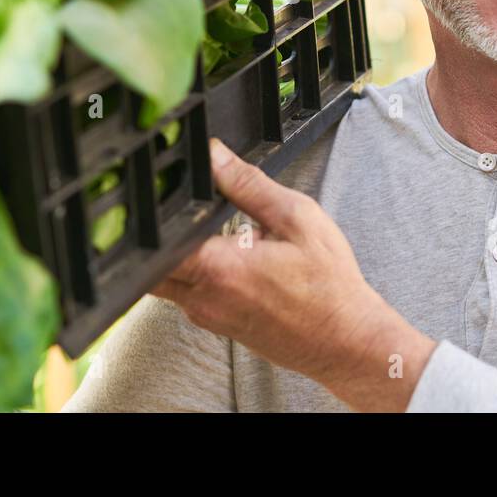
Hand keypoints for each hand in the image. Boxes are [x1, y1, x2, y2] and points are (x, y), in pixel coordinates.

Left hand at [152, 139, 436, 411]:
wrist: (346, 341)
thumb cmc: (329, 285)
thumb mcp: (297, 218)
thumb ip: (249, 185)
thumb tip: (214, 156)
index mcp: (220, 268)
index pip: (157, 242)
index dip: (150, 216)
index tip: (161, 194)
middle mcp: (204, 297)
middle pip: (150, 263)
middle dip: (156, 235)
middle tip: (182, 210)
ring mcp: (207, 315)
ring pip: (165, 279)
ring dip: (176, 253)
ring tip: (209, 230)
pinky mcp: (216, 324)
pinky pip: (185, 293)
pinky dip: (192, 271)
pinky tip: (223, 255)